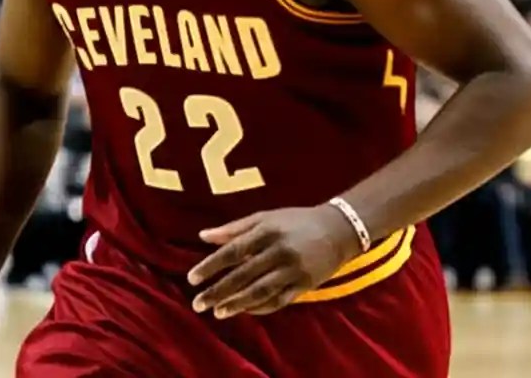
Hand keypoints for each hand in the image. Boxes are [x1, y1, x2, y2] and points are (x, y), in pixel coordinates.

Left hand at [187, 204, 358, 319]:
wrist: (339, 230)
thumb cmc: (296, 221)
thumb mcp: (266, 217)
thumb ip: (234, 228)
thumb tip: (202, 236)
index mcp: (268, 231)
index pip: (233, 250)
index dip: (211, 265)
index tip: (192, 279)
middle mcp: (280, 251)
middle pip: (243, 275)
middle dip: (219, 291)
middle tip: (198, 304)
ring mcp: (293, 270)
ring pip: (260, 291)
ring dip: (237, 304)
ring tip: (218, 313)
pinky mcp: (305, 285)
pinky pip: (279, 301)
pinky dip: (260, 308)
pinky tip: (244, 311)